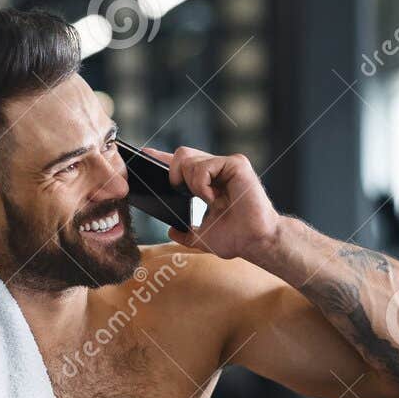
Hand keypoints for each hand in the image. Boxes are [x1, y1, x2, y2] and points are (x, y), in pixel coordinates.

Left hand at [146, 145, 280, 261]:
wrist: (256, 242)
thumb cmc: (237, 239)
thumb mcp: (203, 237)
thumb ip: (186, 233)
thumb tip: (171, 230)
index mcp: (209, 184)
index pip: (181, 166)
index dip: (161, 159)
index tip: (142, 156)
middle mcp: (218, 171)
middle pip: (181, 155)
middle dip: (172, 173)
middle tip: (181, 193)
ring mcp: (227, 166)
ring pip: (188, 159)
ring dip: (190, 183)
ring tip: (207, 201)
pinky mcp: (236, 164)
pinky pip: (204, 166)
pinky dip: (201, 184)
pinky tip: (213, 198)